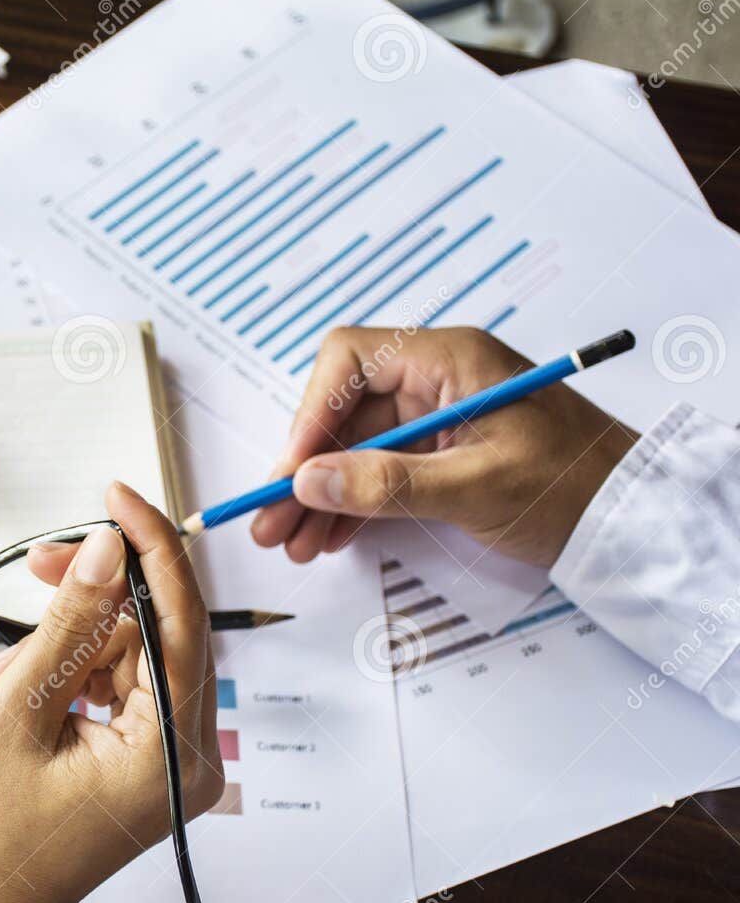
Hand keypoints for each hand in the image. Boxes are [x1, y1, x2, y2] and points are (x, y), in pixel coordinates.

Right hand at [0, 481, 221, 902]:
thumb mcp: (18, 712)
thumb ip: (67, 623)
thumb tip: (104, 549)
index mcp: (170, 755)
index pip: (182, 622)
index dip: (151, 548)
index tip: (118, 498)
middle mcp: (190, 760)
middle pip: (160, 633)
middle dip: (98, 594)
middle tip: (41, 562)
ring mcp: (173, 765)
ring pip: (136, 655)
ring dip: (75, 641)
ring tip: (12, 671)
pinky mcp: (151, 765)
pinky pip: (125, 687)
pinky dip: (78, 673)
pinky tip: (31, 686)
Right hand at [250, 326, 637, 566]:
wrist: (632, 518)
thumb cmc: (573, 487)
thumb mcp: (477, 487)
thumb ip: (387, 484)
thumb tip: (307, 483)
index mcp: (449, 359)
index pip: (350, 360)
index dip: (310, 412)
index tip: (293, 472)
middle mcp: (435, 377)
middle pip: (343, 410)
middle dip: (305, 468)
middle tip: (270, 521)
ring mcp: (436, 416)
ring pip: (354, 446)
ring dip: (320, 493)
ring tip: (292, 543)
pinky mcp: (440, 452)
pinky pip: (378, 469)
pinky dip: (351, 502)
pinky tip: (329, 537)